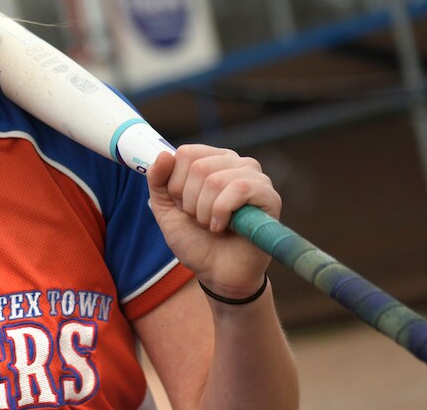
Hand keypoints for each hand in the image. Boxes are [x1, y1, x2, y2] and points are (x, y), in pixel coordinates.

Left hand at [146, 145, 280, 300]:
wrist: (217, 274)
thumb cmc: (195, 240)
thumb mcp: (166, 209)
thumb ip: (157, 180)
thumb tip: (164, 154)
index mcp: (212, 160)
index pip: (185, 153)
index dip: (176, 186)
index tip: (184, 206)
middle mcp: (235, 162)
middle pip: (198, 167)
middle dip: (190, 202)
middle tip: (200, 220)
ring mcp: (255, 177)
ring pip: (215, 180)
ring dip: (205, 212)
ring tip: (212, 226)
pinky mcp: (269, 196)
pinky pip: (239, 189)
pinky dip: (222, 213)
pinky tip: (225, 227)